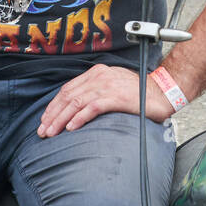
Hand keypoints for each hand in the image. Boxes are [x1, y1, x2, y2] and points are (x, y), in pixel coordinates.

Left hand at [37, 63, 174, 136]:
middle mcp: (100, 76)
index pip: (68, 89)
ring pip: (76, 102)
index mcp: (97, 73)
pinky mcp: (117, 97)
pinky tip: (71, 129)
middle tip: (43, 131)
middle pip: (68, 96)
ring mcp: (108, 86)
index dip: (54, 106)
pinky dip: (79, 118)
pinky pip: (92, 108)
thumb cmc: (139, 94)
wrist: (163, 92)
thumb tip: (75, 109)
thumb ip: (96, 92)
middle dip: (52, 115)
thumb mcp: (113, 87)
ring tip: (52, 133)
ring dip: (61, 119)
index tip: (45, 120)